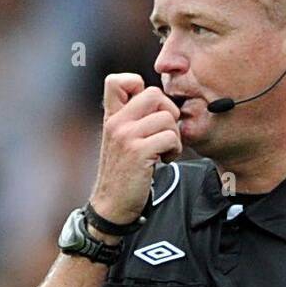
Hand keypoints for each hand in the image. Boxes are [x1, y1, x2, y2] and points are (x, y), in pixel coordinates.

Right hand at [89, 74, 181, 225]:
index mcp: (111, 117)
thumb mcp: (119, 141)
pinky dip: (175, 150)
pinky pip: (171, 137)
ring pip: (168, 117)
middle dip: (168, 112)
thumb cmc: (121, 174)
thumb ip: (131, 119)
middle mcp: (116, 123)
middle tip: (165, 132)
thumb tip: (160, 103)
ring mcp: (126, 136)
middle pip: (154, 94)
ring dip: (174, 136)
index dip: (139, 86)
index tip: (148, 110)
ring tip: (165, 150)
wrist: (111, 205)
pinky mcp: (139, 152)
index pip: (117, 81)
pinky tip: (164, 160)